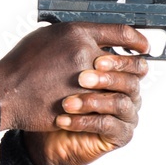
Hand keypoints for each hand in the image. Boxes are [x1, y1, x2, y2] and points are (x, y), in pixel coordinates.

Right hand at [0, 22, 148, 132]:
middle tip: (139, 68)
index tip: (142, 45)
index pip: (120, 31)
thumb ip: (71, 36)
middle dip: (135, 66)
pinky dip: (105, 102)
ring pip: (117, 84)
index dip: (136, 39)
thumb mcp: (44, 37)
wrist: (5, 93)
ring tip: (119, 87)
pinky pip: (104, 103)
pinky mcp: (82, 103)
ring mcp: (84, 81)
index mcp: (75, 34)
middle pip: (126, 60)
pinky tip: (103, 102)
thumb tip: (90, 37)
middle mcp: (84, 54)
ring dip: (120, 86)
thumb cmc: (19, 65)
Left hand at [22, 51, 146, 164]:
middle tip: (82, 78)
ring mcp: (125, 113)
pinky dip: (84, 121)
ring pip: (120, 102)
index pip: (132, 57)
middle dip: (107, 76)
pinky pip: (108, 125)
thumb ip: (76, 46)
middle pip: (132, 78)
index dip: (122, 56)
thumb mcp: (58, 61)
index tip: (100, 58)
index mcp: (116, 70)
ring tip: (66, 103)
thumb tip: (82, 31)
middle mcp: (125, 90)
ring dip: (92, 100)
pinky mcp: (119, 134)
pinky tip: (63, 119)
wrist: (33, 122)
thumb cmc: (45, 91)